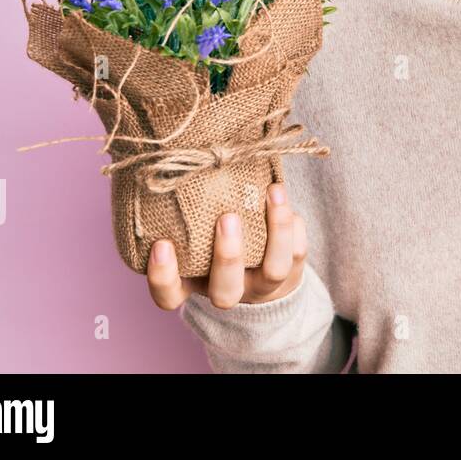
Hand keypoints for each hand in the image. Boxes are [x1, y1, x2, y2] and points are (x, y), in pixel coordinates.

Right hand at [146, 183, 307, 309]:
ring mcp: (263, 286)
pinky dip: (294, 225)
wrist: (258, 271)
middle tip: (227, 217)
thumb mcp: (192, 234)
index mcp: (194, 285)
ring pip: (274, 270)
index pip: (169, 296)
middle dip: (228, 255)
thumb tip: (182, 163)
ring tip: (273, 191)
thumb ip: (184, 214)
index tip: (161, 244)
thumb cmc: (210, 240)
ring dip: (277, 230)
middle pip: (226, 292)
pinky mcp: (292, 274)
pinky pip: (298, 253)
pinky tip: (281, 196)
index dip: (162, 276)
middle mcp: (228, 291)